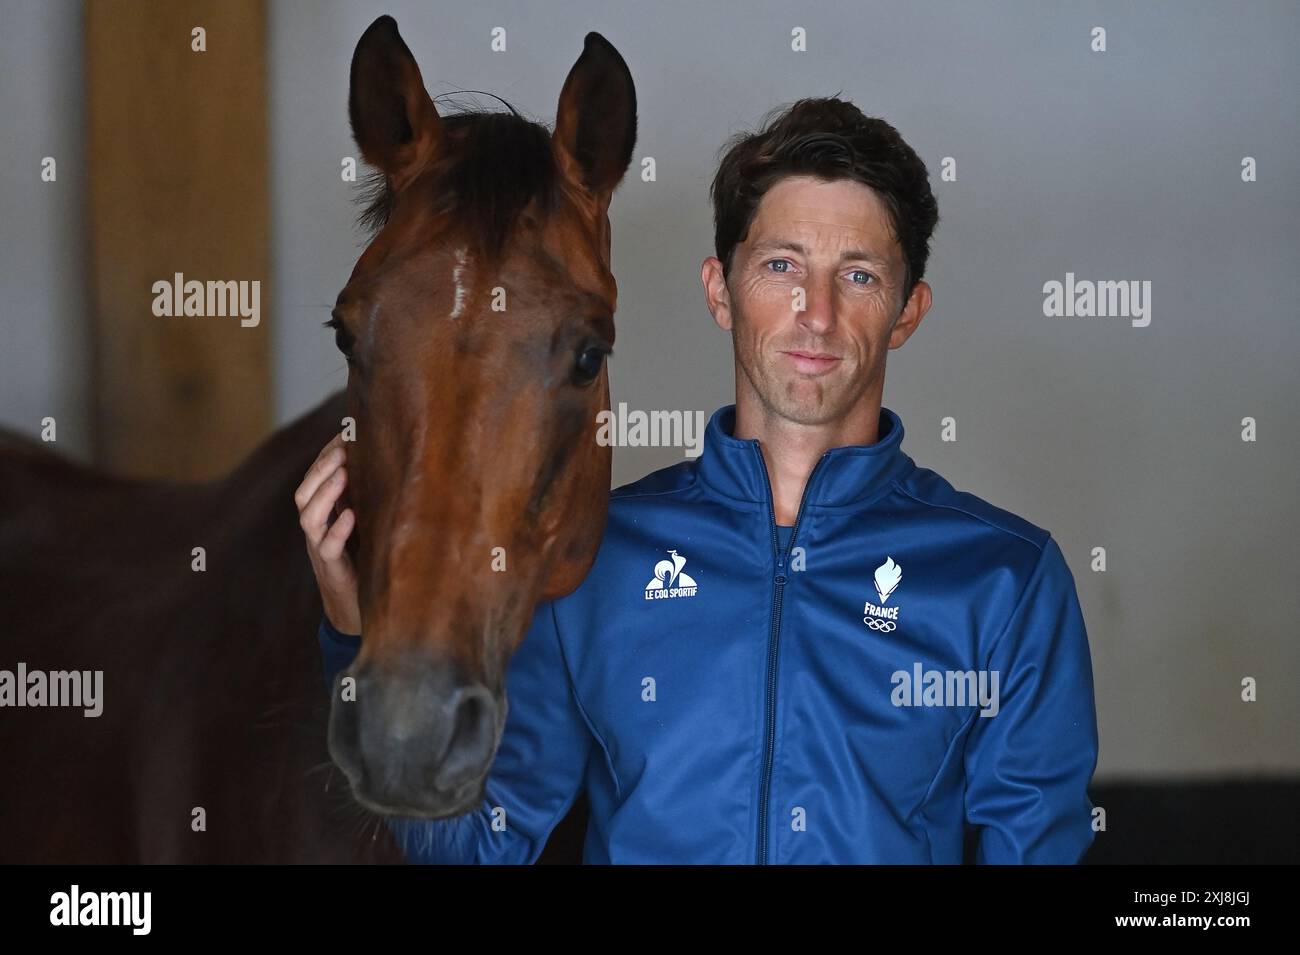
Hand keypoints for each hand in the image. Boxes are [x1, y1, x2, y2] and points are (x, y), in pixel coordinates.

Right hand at [295, 433, 360, 634]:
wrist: (359, 612)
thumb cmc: (364, 564)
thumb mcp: (363, 527)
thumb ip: (363, 501)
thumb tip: (379, 465)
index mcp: (322, 518)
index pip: (312, 480)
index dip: (324, 457)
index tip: (344, 434)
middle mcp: (316, 531)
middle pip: (304, 493)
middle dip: (321, 468)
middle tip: (342, 448)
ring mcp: (320, 551)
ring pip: (309, 517)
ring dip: (326, 492)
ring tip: (344, 473)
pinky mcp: (333, 571)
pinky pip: (328, 548)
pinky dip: (338, 529)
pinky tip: (352, 515)